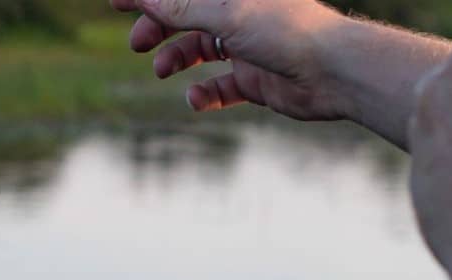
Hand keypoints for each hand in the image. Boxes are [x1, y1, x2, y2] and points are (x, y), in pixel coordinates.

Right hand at [109, 0, 352, 120]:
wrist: (335, 73)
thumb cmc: (288, 31)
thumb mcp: (226, 15)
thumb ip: (181, 8)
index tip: (116, 2)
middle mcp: (240, 15)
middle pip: (186, 17)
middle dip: (158, 27)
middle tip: (138, 43)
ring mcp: (247, 47)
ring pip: (199, 51)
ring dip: (175, 59)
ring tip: (161, 71)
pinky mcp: (256, 80)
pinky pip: (220, 87)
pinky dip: (204, 94)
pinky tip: (196, 98)